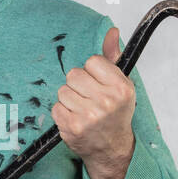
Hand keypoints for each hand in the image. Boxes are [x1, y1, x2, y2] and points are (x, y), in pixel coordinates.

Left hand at [52, 27, 135, 178]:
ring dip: (69, 98)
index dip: (92, 72)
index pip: (92, 61)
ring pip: (63, 90)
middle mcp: (106, 101)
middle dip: (79, 84)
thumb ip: (113, 57)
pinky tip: (75, 118)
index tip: (98, 83)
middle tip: (89, 97)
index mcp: (120, 88)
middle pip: (74, 74)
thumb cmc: (116, 113)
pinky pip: (56, 107)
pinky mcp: (72, 127)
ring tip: (82, 108)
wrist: (111, 148)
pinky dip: (63, 112)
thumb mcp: (121, 84)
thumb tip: (111, 30)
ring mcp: (88, 116)